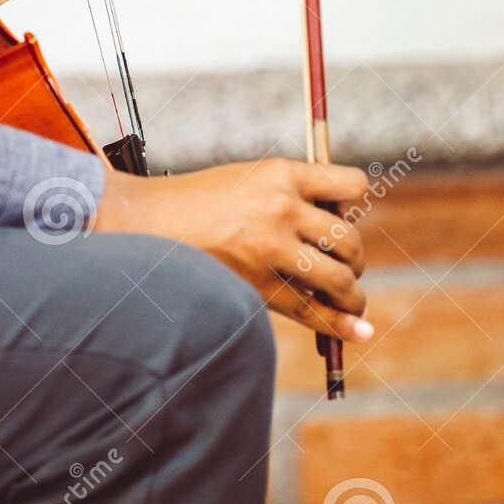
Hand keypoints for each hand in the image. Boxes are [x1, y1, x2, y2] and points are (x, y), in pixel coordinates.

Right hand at [93, 159, 370, 339]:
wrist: (146, 222)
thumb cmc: (198, 203)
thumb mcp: (248, 179)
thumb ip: (292, 197)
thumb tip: (343, 230)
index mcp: (281, 174)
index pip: (352, 186)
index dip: (352, 205)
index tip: (339, 216)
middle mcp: (281, 208)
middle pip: (349, 239)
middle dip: (355, 258)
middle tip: (346, 268)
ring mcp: (269, 249)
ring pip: (339, 277)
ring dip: (351, 294)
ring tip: (348, 299)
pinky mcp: (256, 286)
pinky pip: (312, 310)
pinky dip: (341, 323)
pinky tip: (358, 330)